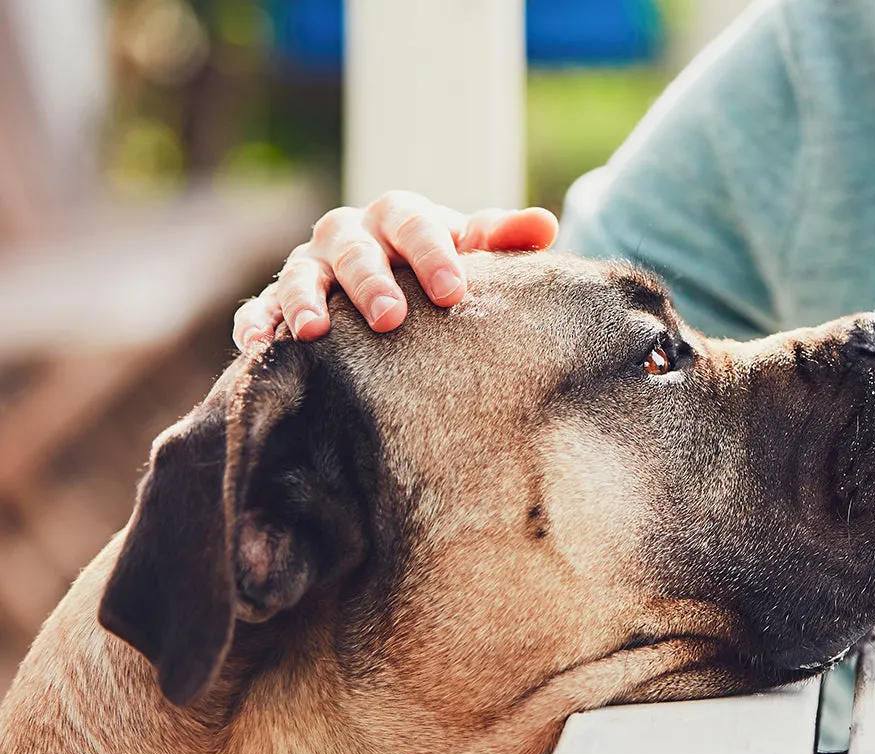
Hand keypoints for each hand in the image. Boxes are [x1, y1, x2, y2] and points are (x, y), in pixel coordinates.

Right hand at [233, 190, 558, 349]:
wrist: (402, 284)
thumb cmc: (443, 268)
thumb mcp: (475, 252)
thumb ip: (505, 238)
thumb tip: (546, 225)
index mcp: (399, 216)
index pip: (413, 224)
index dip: (431, 254)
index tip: (453, 293)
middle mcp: (349, 235)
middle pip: (355, 250)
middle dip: (371, 282)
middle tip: (392, 318)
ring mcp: (311, 266)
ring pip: (300, 275)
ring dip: (303, 300)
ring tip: (313, 332)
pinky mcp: (280, 300)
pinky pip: (260, 307)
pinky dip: (257, 322)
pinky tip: (260, 346)